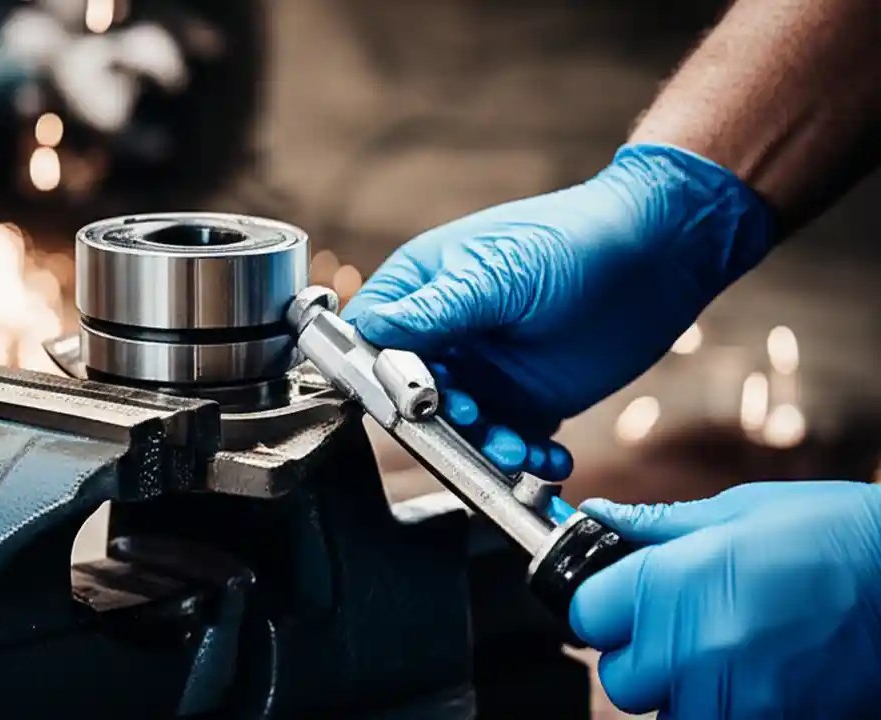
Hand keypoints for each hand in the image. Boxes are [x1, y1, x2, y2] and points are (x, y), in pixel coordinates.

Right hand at [342, 144, 772, 478]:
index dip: (378, 370)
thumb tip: (373, 329)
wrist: (658, 254)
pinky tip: (550, 459)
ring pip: (458, 429)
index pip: (372, 336)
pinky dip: (525, 459)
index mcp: (423, 288)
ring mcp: (484, 372)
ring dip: (482, 446)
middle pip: (409, 393)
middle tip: (472, 414)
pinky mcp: (526, 401)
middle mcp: (447, 335)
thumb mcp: (497, 273)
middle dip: (436, 416)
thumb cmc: (573, 240)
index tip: (406, 392)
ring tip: (517, 448)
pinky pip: (509, 442)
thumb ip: (435, 309)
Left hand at [572, 481, 880, 718]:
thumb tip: (600, 515)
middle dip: (641, 655)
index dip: (604, 604)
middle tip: (681, 628)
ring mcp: (735, 699)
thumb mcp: (737, 513)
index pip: (586, 614)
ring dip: (684, 690)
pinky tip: (756, 675)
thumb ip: (657, 527)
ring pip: (668, 713)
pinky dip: (728, 706)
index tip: (624, 597)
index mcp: (668, 585)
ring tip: (726, 652)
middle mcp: (691, 650)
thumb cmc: (832, 535)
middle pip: (620, 678)